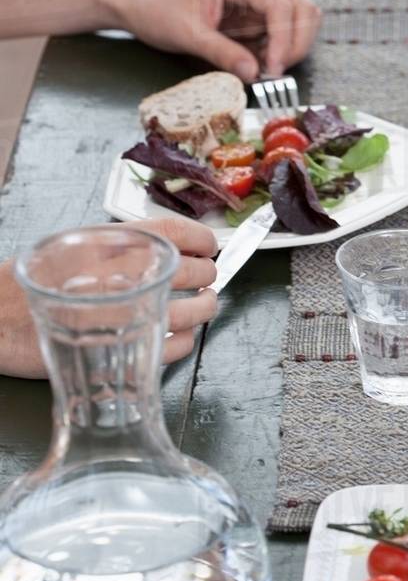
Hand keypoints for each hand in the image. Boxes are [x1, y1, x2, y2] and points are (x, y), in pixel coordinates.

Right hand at [0, 218, 218, 379]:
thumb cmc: (25, 286)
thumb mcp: (70, 249)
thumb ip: (114, 248)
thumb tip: (162, 251)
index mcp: (111, 244)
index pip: (177, 231)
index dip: (203, 239)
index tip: (209, 247)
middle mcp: (123, 275)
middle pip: (195, 271)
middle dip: (206, 276)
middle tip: (203, 280)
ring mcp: (127, 314)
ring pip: (194, 310)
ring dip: (205, 309)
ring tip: (202, 307)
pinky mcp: (123, 349)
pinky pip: (176, 347)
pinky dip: (186, 342)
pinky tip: (179, 337)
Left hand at [110, 0, 320, 82]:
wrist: (142, 4)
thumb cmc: (159, 10)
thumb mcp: (187, 34)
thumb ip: (222, 53)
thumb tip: (254, 74)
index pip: (281, 5)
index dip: (283, 40)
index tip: (272, 69)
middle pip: (302, 10)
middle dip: (294, 45)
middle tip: (274, 72)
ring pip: (301, 20)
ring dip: (290, 48)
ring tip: (265, 68)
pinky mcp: (259, 14)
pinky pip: (284, 33)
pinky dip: (279, 52)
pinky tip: (257, 62)